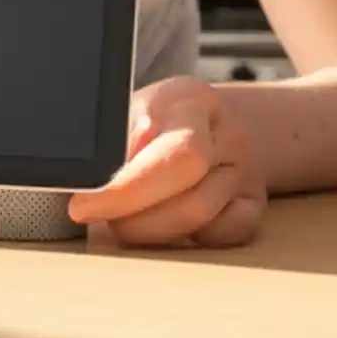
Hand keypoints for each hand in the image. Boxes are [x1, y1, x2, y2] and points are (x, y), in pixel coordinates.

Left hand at [68, 76, 266, 247]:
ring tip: (123, 220)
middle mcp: (221, 129)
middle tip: (94, 216)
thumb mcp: (128, 114)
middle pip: (183, 170)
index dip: (116, 181)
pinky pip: (225, 234)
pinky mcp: (255, 202)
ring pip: (199, 212)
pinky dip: (190, 239)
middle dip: (130, 207)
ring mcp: (243, 166)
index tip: (81, 204)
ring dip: (149, 229)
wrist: (217, 127)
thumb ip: (111, 140)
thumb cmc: (158, 124)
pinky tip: (167, 226)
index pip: (151, 137)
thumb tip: (84, 178)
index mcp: (184, 98)